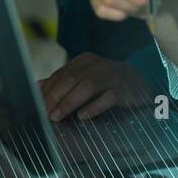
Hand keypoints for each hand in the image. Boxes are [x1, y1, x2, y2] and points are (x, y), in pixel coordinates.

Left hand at [38, 53, 154, 121]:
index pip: (61, 74)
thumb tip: (36, 86)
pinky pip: (108, 97)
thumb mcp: (85, 79)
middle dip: (55, 96)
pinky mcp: (125, 90)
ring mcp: (113, 75)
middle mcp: (98, 65)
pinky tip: (82, 117)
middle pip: (71, 78)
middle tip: (44, 113)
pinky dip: (94, 107)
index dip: (47, 90)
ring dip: (69, 102)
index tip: (36, 106)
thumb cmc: (107, 84)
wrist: (140, 84)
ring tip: (57, 117)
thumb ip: (63, 82)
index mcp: (85, 61)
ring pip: (87, 85)